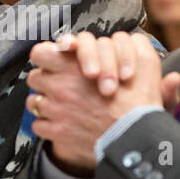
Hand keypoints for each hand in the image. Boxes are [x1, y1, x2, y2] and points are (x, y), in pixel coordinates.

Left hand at [26, 32, 179, 174]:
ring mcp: (55, 110)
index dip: (47, 56)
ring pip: (34, 102)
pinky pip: (38, 126)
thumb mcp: (145, 64)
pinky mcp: (56, 132)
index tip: (56, 62)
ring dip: (45, 103)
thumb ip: (133, 46)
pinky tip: (62, 124)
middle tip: (60, 85)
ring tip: (61, 107)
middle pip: (35, 77)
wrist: (135, 138)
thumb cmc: (139, 102)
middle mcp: (59, 86)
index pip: (40, 52)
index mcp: (73, 66)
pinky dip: (47, 126)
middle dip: (45, 80)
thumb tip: (129, 40)